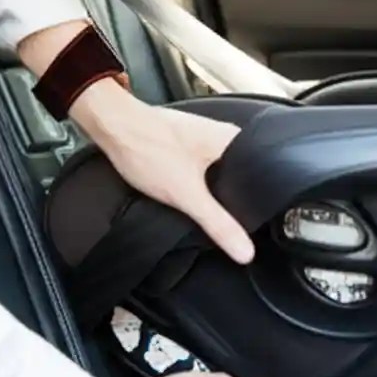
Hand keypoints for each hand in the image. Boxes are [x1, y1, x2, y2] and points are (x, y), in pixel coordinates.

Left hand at [69, 80, 254, 263]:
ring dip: (218, 192)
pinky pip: (205, 169)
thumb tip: (245, 250)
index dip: (262, 204)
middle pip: (243, 177)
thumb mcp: (187, 195)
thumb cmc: (147, 146)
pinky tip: (194, 195)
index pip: (264, 176)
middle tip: (232, 224)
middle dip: (238, 200)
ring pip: (223, 173)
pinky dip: (202, 184)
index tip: (258, 226)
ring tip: (213, 211)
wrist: (112, 126)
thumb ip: (219, 224)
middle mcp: (224, 136)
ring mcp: (205, 138)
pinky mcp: (186, 144)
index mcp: (235, 141)